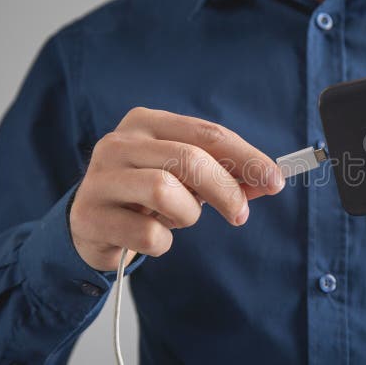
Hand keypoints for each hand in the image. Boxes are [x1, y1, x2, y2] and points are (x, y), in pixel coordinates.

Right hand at [69, 107, 284, 270]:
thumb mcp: (186, 178)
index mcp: (147, 123)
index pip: (208, 134)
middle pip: (190, 159)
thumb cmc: (146, 196)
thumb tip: (269, 181)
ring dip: (187, 215)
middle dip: (225, 191)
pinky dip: (163, 242)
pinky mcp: (90, 217)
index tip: (276, 180)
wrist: (90, 225)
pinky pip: (148, 234)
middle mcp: (119, 142)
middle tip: (240, 215)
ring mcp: (100, 178)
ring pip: (166, 191)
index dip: (247, 157)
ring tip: (179, 219)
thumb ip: (226, 176)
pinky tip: (151, 237)